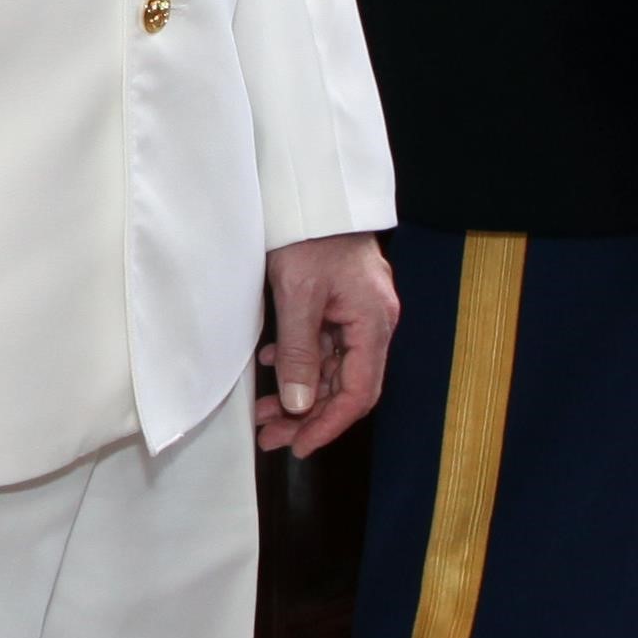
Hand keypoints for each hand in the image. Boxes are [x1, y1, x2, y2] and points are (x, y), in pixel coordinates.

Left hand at [254, 236, 396, 454]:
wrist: (312, 191)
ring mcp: (359, 312)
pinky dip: (300, 362)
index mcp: (373, 322)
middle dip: (308, 415)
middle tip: (271, 436)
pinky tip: (271, 367)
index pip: (358, 393)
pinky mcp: (342, 303)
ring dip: (300, 391)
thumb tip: (299, 405)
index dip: (329, 425)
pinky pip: (325, 345)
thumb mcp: (298, 296)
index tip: (299, 446)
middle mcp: (374, 322)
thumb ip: (298, 353)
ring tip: (264, 412)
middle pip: (346, 385)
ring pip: (332, 368)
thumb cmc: (310, 234)